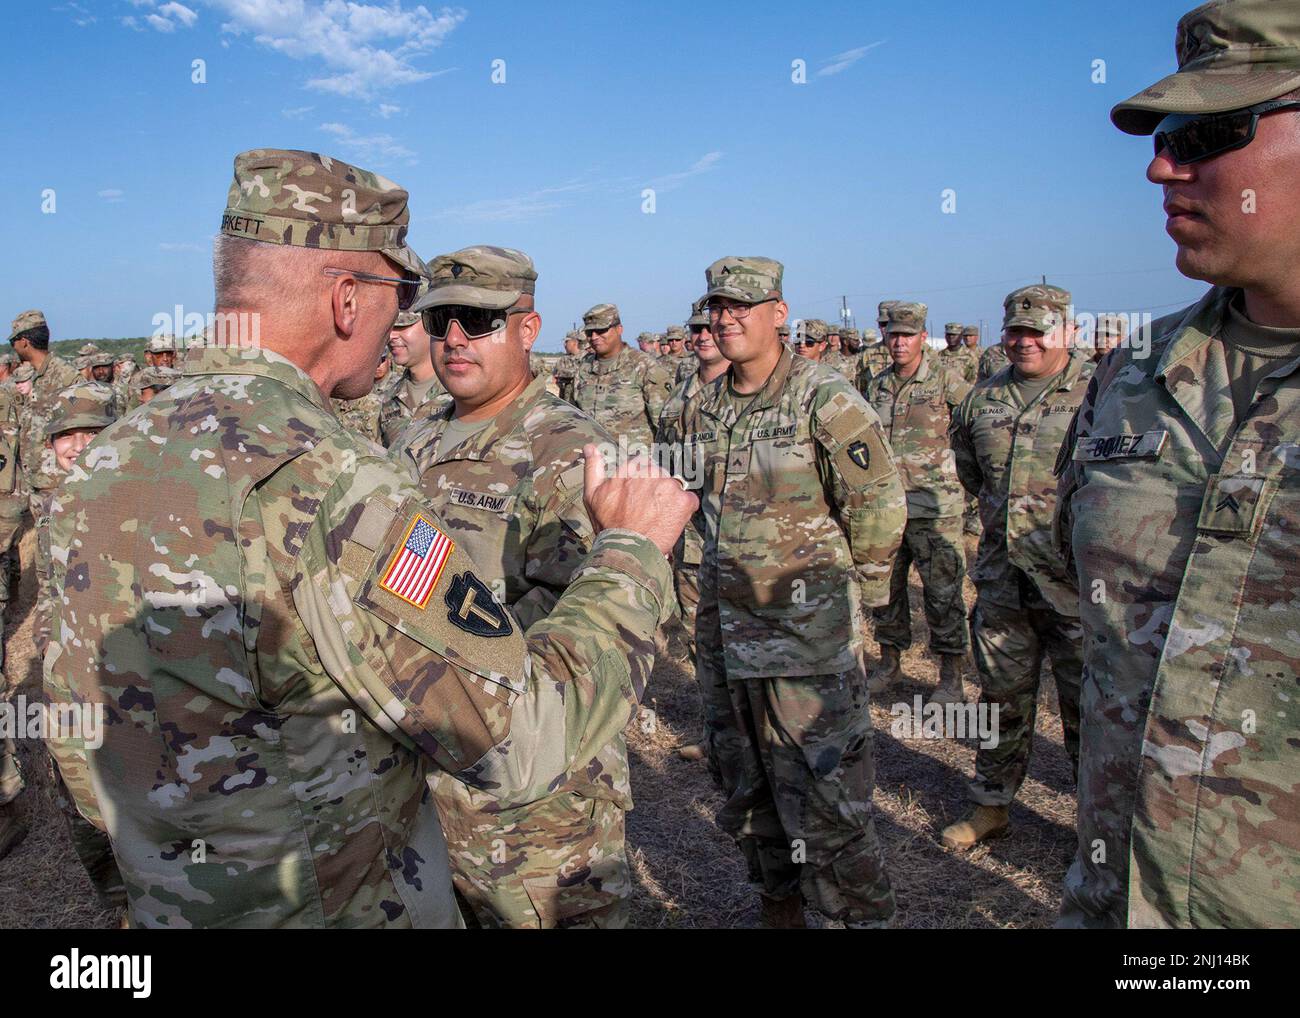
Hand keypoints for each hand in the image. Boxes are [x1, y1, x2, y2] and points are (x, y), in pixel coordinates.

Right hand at [582, 443, 697, 556]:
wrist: (626, 550)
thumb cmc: (608, 525)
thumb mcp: (592, 495)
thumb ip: (592, 468)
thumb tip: (589, 446)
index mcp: (630, 468)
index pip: (643, 463)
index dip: (642, 481)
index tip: (638, 497)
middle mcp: (649, 471)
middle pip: (660, 474)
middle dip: (656, 489)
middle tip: (647, 510)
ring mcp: (668, 484)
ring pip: (674, 486)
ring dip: (669, 499)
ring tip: (657, 518)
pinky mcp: (683, 500)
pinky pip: (689, 500)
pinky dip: (683, 510)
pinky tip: (669, 522)